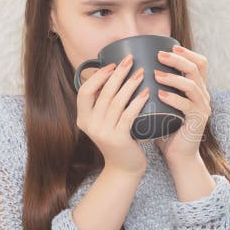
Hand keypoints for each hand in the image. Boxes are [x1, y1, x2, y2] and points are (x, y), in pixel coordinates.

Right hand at [75, 54, 150, 177]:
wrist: (124, 169)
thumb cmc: (119, 140)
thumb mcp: (106, 122)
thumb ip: (105, 105)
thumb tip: (115, 76)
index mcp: (83, 118)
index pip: (84, 91)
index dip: (98, 76)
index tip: (113, 65)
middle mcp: (90, 125)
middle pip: (103, 93)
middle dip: (118, 74)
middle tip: (131, 60)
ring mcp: (103, 132)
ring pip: (116, 102)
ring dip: (130, 84)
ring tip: (141, 72)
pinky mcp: (118, 139)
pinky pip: (128, 115)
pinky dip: (138, 102)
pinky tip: (146, 92)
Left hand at [153, 45, 210, 164]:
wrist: (179, 155)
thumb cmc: (167, 129)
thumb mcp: (164, 105)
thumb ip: (156, 90)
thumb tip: (133, 73)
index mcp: (197, 89)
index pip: (200, 63)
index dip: (187, 53)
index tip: (169, 47)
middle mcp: (203, 95)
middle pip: (197, 68)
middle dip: (178, 59)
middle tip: (159, 56)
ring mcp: (202, 108)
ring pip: (193, 85)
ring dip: (173, 77)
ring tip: (156, 74)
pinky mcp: (198, 120)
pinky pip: (188, 105)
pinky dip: (173, 98)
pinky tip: (160, 95)